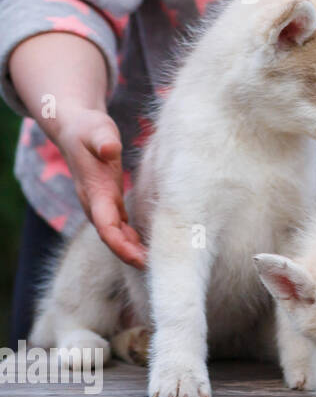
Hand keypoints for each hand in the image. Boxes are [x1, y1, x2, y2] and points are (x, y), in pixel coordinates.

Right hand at [49, 107, 145, 267]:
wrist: (74, 128)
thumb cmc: (88, 129)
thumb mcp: (97, 130)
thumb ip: (104, 141)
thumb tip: (111, 150)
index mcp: (94, 192)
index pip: (106, 227)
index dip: (122, 245)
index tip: (141, 259)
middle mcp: (96, 203)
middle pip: (112, 238)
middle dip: (131, 255)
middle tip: (159, 267)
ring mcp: (101, 204)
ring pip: (116, 235)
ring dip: (134, 250)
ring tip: (159, 262)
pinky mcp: (109, 200)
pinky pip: (121, 226)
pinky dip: (134, 238)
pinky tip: (152, 245)